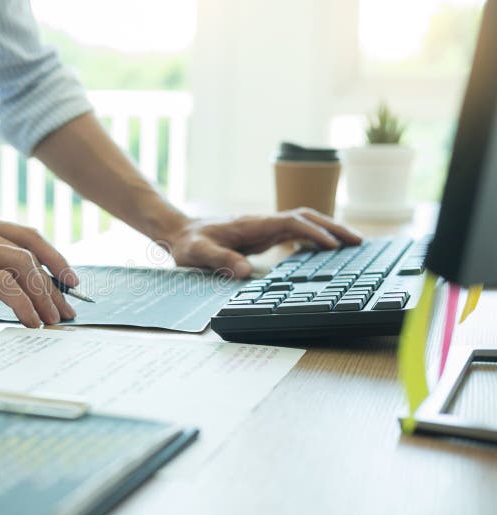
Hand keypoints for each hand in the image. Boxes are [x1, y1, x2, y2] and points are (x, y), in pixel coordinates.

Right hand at [0, 212, 78, 326]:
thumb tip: (30, 282)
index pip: (26, 235)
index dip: (55, 258)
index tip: (71, 283)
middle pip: (29, 250)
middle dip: (54, 284)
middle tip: (66, 311)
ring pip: (20, 265)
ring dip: (43, 296)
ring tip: (51, 321)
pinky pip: (1, 285)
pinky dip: (23, 305)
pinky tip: (29, 322)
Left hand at [163, 208, 362, 277]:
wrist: (180, 233)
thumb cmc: (189, 243)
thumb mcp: (198, 254)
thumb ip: (220, 260)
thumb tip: (246, 272)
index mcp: (252, 224)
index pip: (291, 222)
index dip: (313, 233)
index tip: (333, 246)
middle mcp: (263, 222)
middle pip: (305, 218)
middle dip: (332, 227)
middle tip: (358, 241)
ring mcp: (264, 227)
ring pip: (303, 223)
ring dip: (328, 231)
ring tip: (353, 245)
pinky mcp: (263, 235)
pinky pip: (295, 233)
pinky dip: (314, 238)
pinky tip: (326, 251)